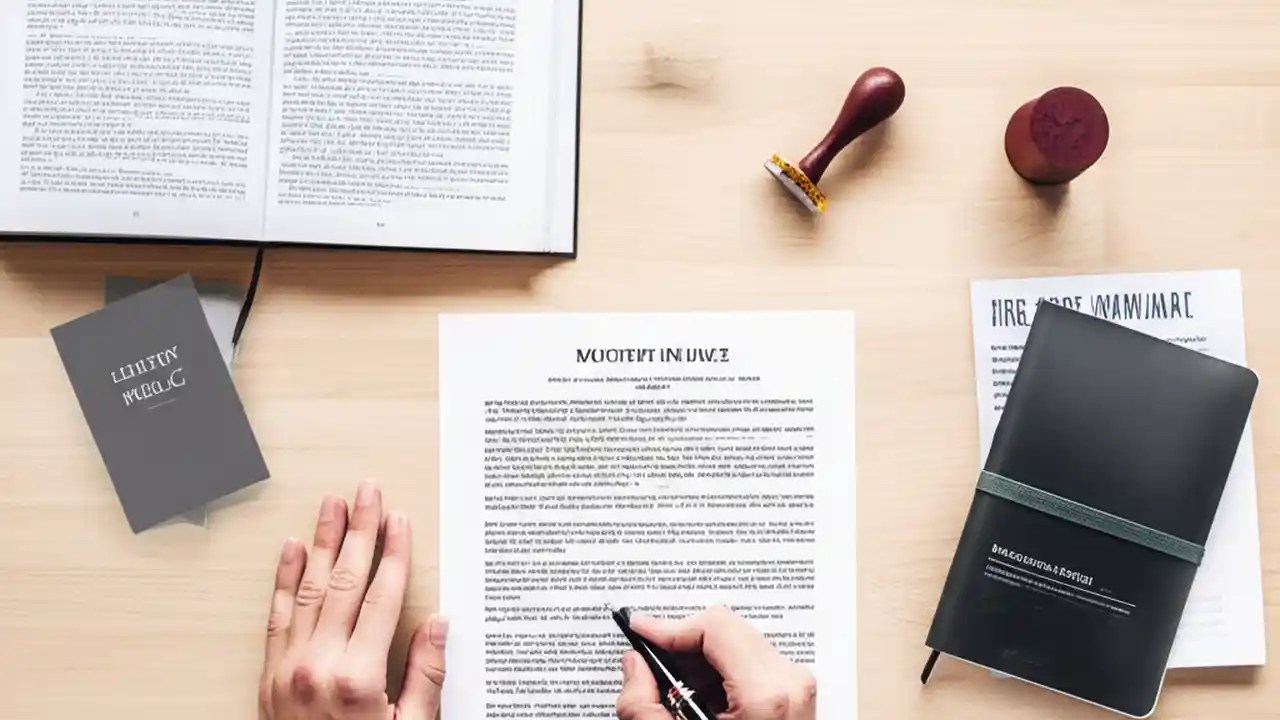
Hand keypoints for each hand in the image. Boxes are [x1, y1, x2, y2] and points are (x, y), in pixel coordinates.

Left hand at [259, 481, 447, 719]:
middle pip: (344, 580)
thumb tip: (439, 623)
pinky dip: (283, 579)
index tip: (399, 519)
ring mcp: (289, 669)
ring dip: (320, 541)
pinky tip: (290, 550)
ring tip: (331, 505)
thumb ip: (426, 676)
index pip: (382, 597)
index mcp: (359, 677)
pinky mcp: (270, 678)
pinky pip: (276, 616)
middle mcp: (319, 665)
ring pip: (308, 588)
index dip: (393, 553)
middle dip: (358, 530)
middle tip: (366, 491)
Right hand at [616, 605, 816, 719]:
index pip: (714, 627)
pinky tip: (703, 700)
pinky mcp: (795, 694)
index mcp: (765, 693)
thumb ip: (643, 705)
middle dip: (684, 644)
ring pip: (738, 641)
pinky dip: (721, 672)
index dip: (670, 626)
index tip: (641, 630)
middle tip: (653, 664)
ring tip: (679, 693)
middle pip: (726, 629)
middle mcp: (789, 683)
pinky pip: (752, 661)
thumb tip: (634, 668)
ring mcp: (796, 687)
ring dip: (702, 660)